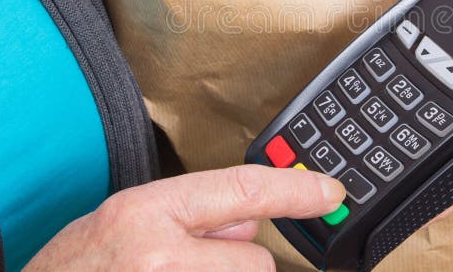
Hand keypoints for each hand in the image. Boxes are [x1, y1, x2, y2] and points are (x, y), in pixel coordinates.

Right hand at [25, 164, 344, 270]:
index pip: (241, 189)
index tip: (331, 192)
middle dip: (234, 266)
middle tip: (190, 267)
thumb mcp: (121, 220)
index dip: (295, 191)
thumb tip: (248, 218)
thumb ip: (187, 212)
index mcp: (145, 212)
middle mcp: (159, 257)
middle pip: (253, 260)